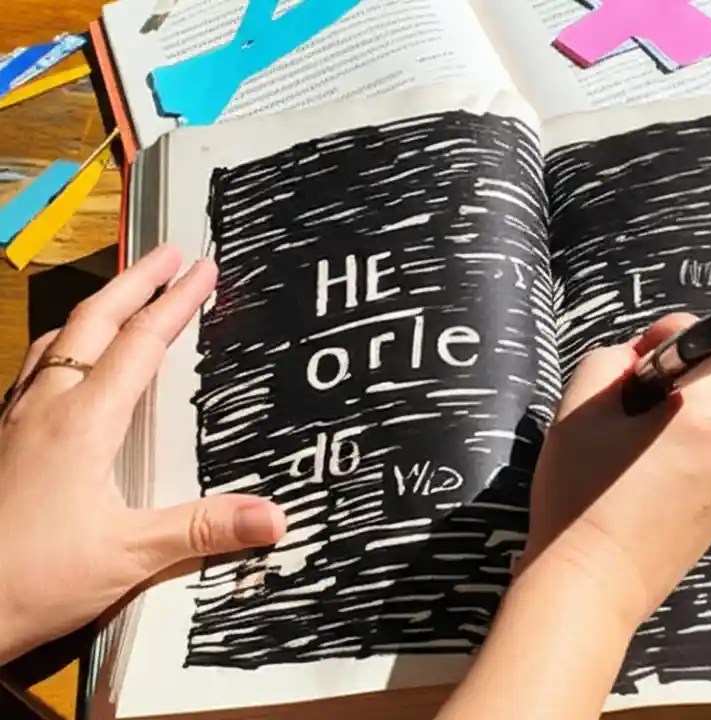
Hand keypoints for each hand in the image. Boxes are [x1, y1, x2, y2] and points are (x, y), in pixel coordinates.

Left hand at [0, 246, 285, 664]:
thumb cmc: (35, 578)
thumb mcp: (130, 556)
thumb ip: (204, 529)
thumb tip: (274, 516)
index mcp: (84, 422)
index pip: (140, 344)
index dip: (175, 303)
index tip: (203, 269)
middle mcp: (46, 408)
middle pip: (93, 321)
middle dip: (134, 281)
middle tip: (168, 253)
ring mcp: (16, 422)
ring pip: (57, 341)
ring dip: (96, 308)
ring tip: (123, 295)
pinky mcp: (2, 443)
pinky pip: (35, 371)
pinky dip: (65, 346)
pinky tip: (68, 365)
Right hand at [522, 313, 710, 629]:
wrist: (588, 585)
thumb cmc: (578, 497)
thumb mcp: (578, 409)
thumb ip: (611, 360)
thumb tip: (639, 356)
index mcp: (706, 417)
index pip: (704, 343)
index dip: (666, 337)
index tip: (638, 355)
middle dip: (680, 381)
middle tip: (629, 403)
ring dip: (686, 419)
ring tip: (634, 445)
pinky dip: (689, 455)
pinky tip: (645, 478)